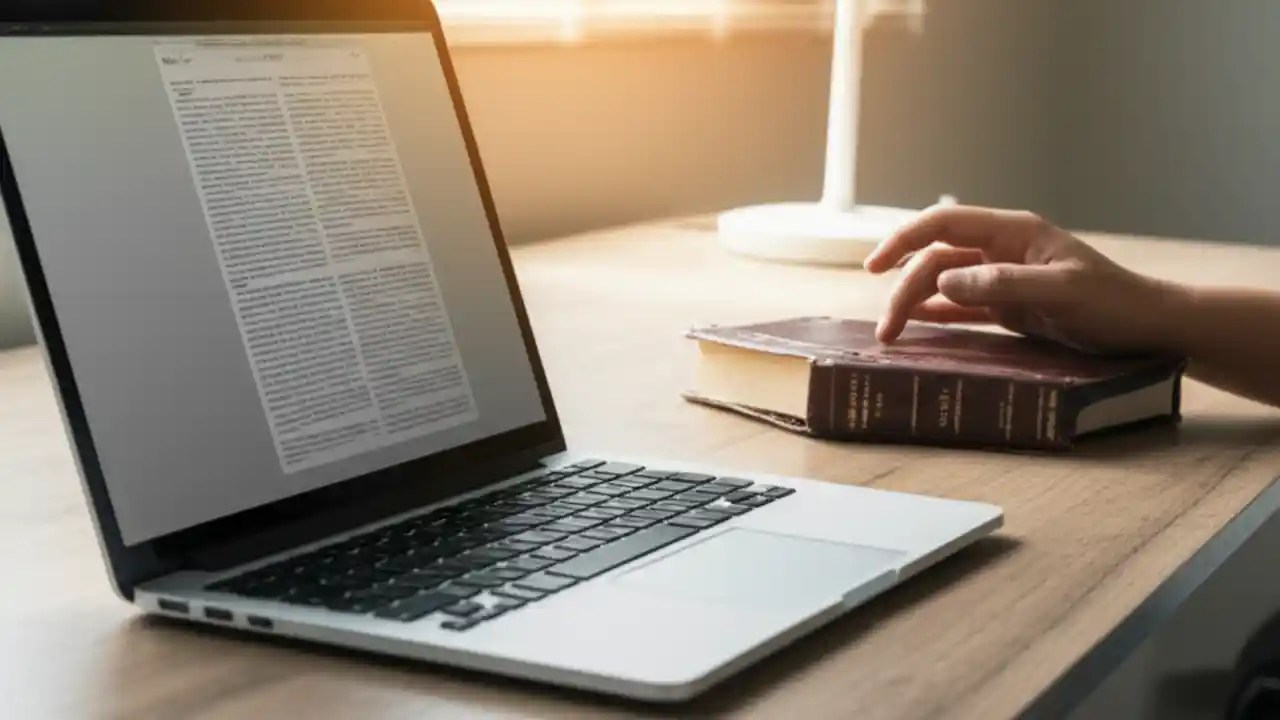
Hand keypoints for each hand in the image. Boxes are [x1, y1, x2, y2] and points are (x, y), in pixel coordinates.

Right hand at [862, 204, 1183, 353]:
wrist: (1149, 327)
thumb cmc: (1113, 304)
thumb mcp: (1061, 292)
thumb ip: (1001, 284)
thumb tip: (942, 283)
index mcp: (1013, 232)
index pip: (943, 224)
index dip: (903, 240)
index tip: (874, 267)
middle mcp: (1002, 250)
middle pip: (936, 260)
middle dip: (904, 289)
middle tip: (886, 330)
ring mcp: (1003, 278)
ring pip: (942, 285)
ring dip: (913, 304)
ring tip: (891, 335)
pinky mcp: (1008, 307)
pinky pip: (960, 307)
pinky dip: (934, 315)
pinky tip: (913, 326)